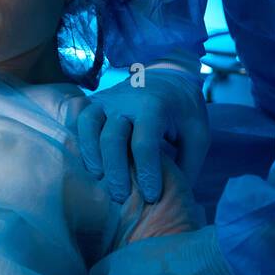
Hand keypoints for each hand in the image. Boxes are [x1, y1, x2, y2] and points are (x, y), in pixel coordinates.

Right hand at [75, 67, 208, 202]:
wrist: (167, 76)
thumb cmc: (184, 111)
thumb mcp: (198, 135)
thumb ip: (188, 164)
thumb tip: (174, 198)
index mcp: (154, 108)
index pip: (145, 144)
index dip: (147, 173)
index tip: (151, 196)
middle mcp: (125, 102)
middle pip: (112, 138)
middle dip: (115, 172)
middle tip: (121, 197)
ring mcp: (105, 100)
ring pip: (88, 126)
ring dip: (90, 156)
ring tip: (98, 180)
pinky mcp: (93, 102)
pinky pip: (76, 118)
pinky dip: (77, 138)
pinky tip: (83, 160)